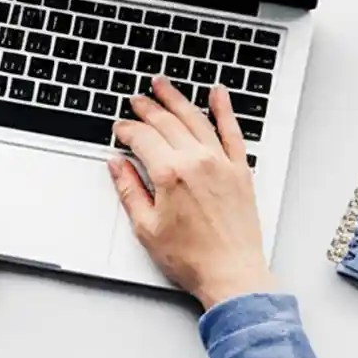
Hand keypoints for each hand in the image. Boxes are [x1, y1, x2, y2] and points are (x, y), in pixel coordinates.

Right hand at [110, 76, 275, 308]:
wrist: (231, 273)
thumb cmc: (191, 258)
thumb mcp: (146, 227)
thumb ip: (129, 190)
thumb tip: (116, 165)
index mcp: (170, 174)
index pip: (142, 138)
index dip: (127, 129)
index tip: (119, 128)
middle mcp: (196, 161)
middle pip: (167, 122)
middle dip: (147, 108)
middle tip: (136, 99)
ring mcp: (221, 162)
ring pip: (195, 119)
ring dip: (177, 98)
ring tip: (164, 85)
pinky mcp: (240, 169)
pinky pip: (232, 131)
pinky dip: (224, 109)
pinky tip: (218, 94)